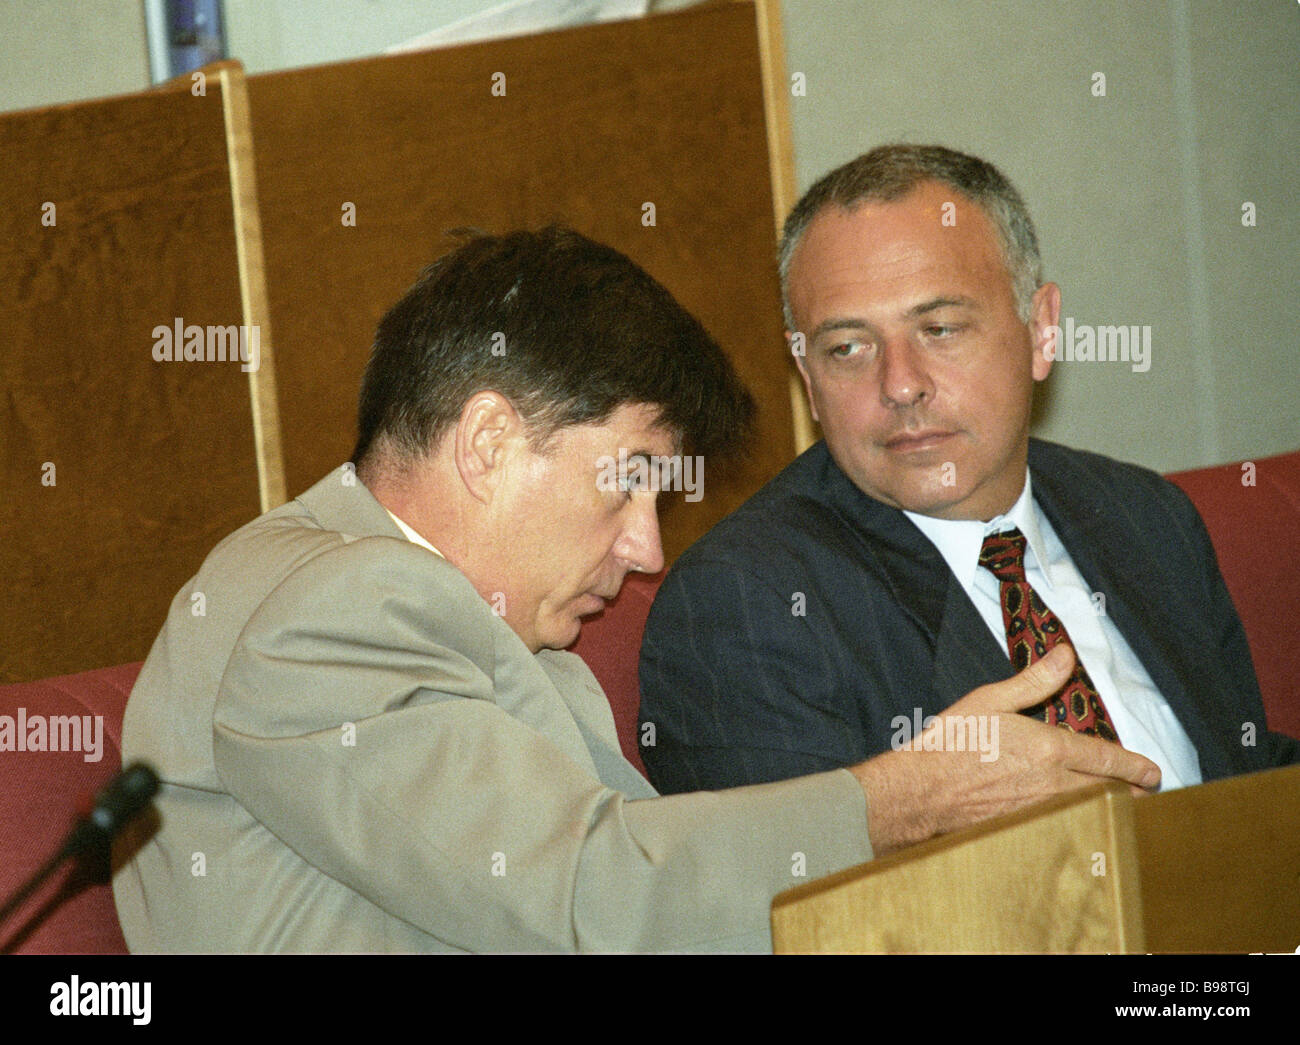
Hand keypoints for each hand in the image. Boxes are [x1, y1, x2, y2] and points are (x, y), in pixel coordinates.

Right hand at [848, 644, 1160, 854]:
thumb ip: (1034, 681)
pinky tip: (1082, 823)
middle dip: (1131, 792)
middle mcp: (1054, 785)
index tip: (1151, 771)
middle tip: (1146, 791)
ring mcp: (1041, 813)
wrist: (921, 791)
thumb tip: (1065, 656)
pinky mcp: (1026, 831)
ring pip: (1091, 812)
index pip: (1106, 759)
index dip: (1134, 765)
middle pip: (1107, 792)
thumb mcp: (991, 700)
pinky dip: (1082, 824)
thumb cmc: (951, 744)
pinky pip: (1067, 827)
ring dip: (1111, 808)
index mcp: (1050, 749)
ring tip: (1122, 806)